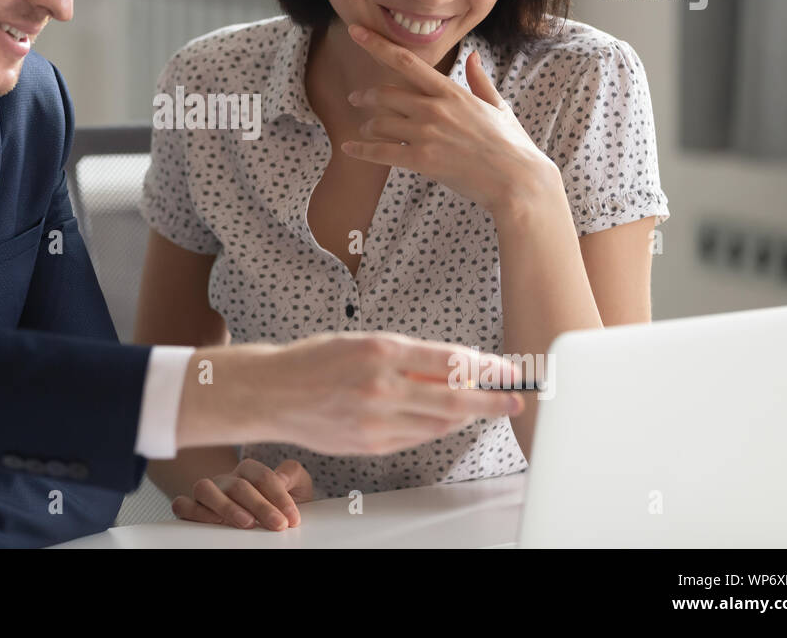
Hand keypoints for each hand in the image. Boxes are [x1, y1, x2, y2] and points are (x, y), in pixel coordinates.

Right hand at [172, 458, 313, 530]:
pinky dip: (193, 511)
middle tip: (277, 524)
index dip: (278, 496)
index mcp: (249, 471)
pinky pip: (182, 504)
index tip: (292, 518)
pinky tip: (214, 523)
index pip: (261, 476)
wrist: (262, 521)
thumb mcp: (297, 488)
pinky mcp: (191, 509)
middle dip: (260, 506)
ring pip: (204, 488)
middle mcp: (225, 480)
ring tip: (247, 523)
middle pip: (236, 484)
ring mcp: (207, 494)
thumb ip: (293, 475)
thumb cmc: (278, 505)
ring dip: (226, 506)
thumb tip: (281, 476)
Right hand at [179, 334, 523, 453]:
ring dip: (465, 416)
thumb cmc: (315, 361)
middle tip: (514, 398)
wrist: (272, 394)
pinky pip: (416, 438)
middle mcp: (381, 387)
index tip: (507, 370)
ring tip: (478, 406)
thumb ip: (407, 357)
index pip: (449, 362)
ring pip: (439, 424)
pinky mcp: (370, 445)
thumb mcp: (362, 342)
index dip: (486, 369)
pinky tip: (440, 419)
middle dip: (491, 400)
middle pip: (454, 400)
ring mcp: (376, 421)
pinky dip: (434, 428)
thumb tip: (456, 366)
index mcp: (381, 352)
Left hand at [342, 23, 557, 214]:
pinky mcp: (422, 160)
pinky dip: (361, 150)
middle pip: (385, 94)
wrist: (517, 180)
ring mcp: (427, 133)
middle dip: (366, 96)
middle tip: (356, 98)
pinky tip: (349, 149)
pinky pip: (381, 152)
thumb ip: (479, 80)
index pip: (406, 61)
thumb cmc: (511, 144)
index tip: (356, 31)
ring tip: (364, 129)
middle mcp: (435, 108)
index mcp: (451, 91)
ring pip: (380, 122)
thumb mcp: (497, 106)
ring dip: (366, 125)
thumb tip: (472, 55)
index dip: (377, 45)